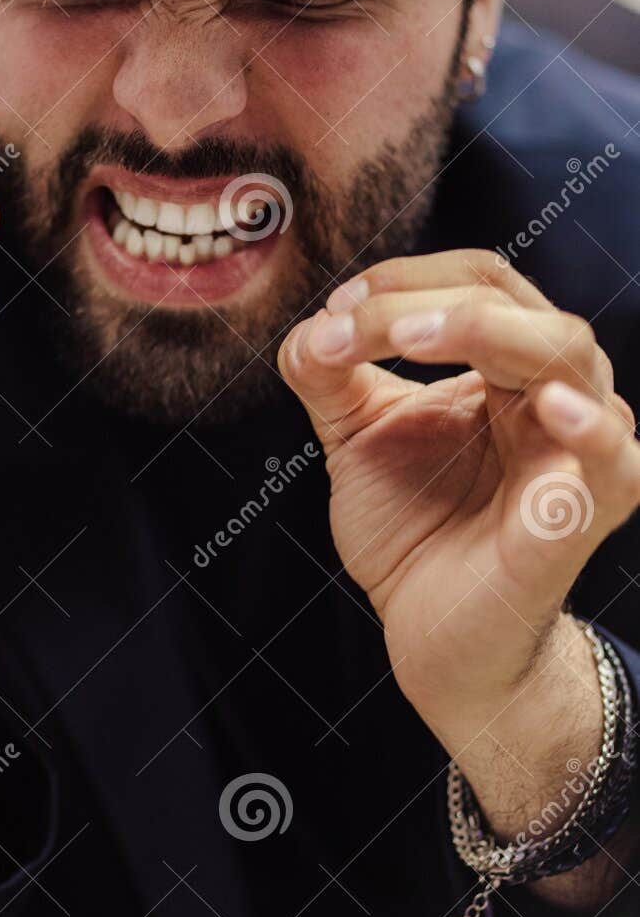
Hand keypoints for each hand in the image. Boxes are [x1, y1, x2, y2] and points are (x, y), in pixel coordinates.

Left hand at [277, 250, 639, 799]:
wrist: (432, 637)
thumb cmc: (414, 531)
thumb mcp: (358, 438)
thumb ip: (328, 377)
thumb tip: (307, 329)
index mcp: (505, 364)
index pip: (476, 282)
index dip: (404, 278)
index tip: (335, 309)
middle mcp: (552, 390)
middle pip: (513, 301)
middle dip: (424, 298)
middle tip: (352, 321)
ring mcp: (576, 448)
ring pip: (567, 351)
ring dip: (484, 329)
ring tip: (407, 338)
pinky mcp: (584, 514)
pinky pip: (616, 459)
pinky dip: (590, 427)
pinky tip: (549, 409)